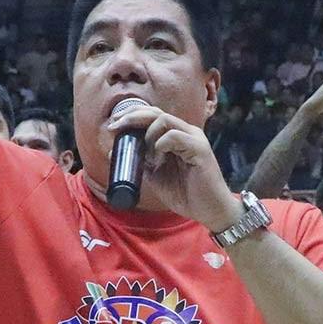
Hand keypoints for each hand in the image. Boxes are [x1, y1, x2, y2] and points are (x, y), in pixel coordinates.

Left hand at [105, 99, 242, 231]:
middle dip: (132, 116)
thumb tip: (114, 151)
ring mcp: (194, 139)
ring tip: (146, 156)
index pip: (152, 116)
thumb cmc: (186, 193)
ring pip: (164, 120)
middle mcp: (186, 132)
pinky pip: (175, 136)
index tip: (113, 125)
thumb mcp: (155, 176)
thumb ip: (140, 162)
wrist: (209, 211)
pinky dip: (160, 144)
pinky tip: (157, 159)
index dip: (131, 116)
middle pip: (156, 112)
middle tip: (115, 127)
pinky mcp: (200, 149)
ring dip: (148, 135)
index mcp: (176, 136)